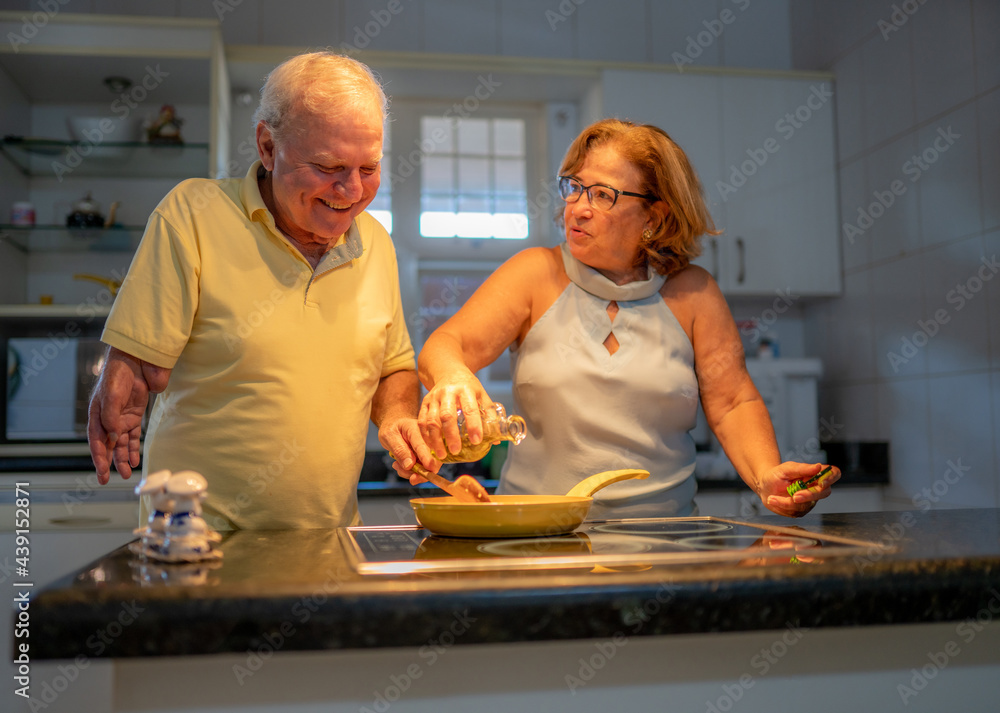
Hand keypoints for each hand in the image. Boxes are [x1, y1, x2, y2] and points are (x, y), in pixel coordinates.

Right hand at [87, 350, 150, 483]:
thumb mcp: (112, 393)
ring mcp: (122, 418)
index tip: (101, 471)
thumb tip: (113, 436)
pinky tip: (135, 460)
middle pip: (106, 445)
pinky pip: (133, 436)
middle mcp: (107, 418)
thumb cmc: (119, 373)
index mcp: (97, 413)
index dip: (98, 456)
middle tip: (108, 479)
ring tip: (126, 473)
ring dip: (122, 458)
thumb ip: (111, 415)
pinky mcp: (135, 416)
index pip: (96, 439)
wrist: (138, 360)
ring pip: (120, 443)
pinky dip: (134, 448)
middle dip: (107, 462)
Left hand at [379, 416, 440, 485]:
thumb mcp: (389, 436)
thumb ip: (399, 450)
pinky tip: (401, 466)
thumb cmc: (392, 428)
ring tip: (397, 465)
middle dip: (421, 472)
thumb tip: (409, 465)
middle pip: (432, 458)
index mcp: (416, 429)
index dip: (426, 457)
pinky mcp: (427, 455)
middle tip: (409, 478)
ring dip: (413, 473)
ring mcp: (429, 447)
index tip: (429, 468)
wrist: (395, 425)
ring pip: (428, 467)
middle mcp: (427, 438)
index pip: (422, 444)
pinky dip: (412, 472)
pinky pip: (424, 469)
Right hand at [418, 371, 493, 458]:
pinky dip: (425, 436)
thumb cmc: (468, 386)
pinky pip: (422, 421)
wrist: (448, 371)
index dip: (473, 426)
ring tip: (442, 455)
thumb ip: (489, 415)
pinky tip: (431, 447)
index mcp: (466, 389)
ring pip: (431, 420)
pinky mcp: (425, 402)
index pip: (470, 409)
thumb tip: (496, 439)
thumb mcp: (482, 395)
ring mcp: (434, 397)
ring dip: (436, 440)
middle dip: (451, 435)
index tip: (476, 440)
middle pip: (447, 416)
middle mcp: (448, 392)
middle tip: (456, 451)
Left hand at [755, 462, 839, 516]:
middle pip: (824, 492)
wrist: (764, 486)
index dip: (832, 478)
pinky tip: (774, 500)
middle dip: (809, 495)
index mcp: (816, 474)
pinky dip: (782, 506)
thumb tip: (818, 467)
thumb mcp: (786, 469)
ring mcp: (810, 500)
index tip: (822, 482)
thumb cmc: (776, 475)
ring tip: (773, 497)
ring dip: (788, 502)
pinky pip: (796, 511)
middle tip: (794, 496)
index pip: (834, 474)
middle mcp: (816, 487)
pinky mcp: (802, 510)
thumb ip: (802, 468)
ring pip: (807, 504)